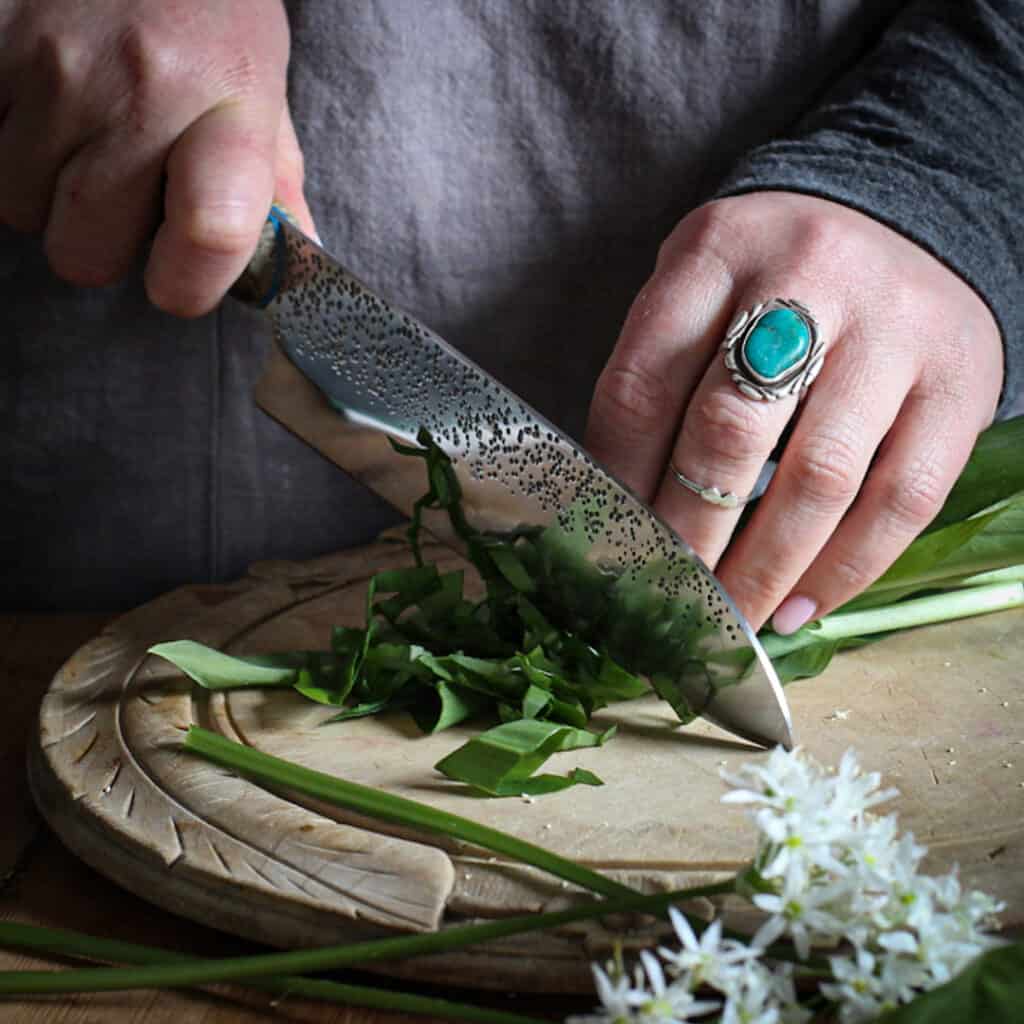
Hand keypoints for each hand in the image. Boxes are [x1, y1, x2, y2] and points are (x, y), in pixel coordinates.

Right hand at [0, 0, 314, 315]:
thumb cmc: (211, 15)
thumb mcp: (265, 92)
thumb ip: (274, 187)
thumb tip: (291, 277)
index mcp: (232, 106)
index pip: (212, 232)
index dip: (189, 286)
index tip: (179, 282)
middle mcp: (142, 88)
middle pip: (87, 250)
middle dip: (100, 243)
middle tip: (122, 193)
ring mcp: (54, 65)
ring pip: (20, 209)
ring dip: (46, 195)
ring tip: (83, 137)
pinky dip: (8, 149)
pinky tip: (46, 112)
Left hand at [586, 192, 1003, 631]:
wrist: (902, 220)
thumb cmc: (773, 277)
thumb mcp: (700, 288)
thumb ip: (660, 374)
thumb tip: (620, 507)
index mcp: (716, 252)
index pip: (643, 385)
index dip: (616, 481)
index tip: (604, 545)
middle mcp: (809, 277)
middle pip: (730, 431)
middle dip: (688, 537)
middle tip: (663, 601)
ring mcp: (894, 331)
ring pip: (819, 477)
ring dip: (764, 570)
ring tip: (728, 621)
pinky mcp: (960, 384)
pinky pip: (902, 498)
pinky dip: (846, 568)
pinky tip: (801, 606)